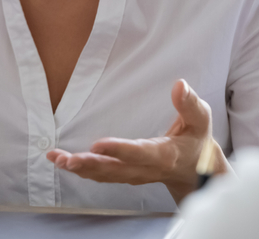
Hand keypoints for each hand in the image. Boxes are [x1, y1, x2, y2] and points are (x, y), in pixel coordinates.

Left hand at [46, 80, 230, 204]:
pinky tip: (62, 161)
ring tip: (57, 159)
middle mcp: (146, 169)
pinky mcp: (125, 175)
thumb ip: (190, 104)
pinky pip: (101, 175)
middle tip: (67, 159)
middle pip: (115, 170)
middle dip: (90, 165)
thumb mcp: (201, 120)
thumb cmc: (196, 140)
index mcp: (165, 154)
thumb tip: (179, 85)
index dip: (120, 150)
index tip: (98, 144)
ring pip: (104, 175)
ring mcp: (134, 175)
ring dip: (80, 168)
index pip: (140, 153)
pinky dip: (81, 169)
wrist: (195, 170)